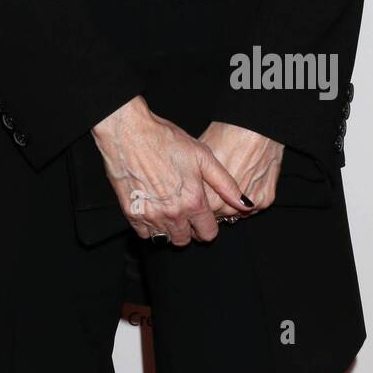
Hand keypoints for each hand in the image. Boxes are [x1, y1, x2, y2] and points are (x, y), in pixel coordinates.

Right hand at [91, 97, 253, 245]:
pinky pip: (144, 234)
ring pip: (165, 238)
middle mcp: (173, 214)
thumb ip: (225, 184)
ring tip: (168, 207)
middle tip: (184, 209)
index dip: (208, 224)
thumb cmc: (165, 139)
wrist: (127, 132)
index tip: (203, 214)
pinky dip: (150, 226)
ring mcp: (150, 215)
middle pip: (185, 240)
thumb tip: (245, 204)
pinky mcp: (131, 213)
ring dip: (169, 228)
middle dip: (189, 229)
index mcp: (193, 201)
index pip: (208, 233)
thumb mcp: (202, 155)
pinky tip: (152, 207)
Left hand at [197, 122, 284, 217]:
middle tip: (213, 189)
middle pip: (218, 216)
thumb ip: (194, 181)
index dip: (198, 203)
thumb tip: (186, 187)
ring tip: (228, 184)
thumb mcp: (199, 158)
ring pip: (236, 213)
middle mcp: (230, 208)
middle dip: (214, 205)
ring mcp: (250, 206)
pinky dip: (247, 198)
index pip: (200, 214)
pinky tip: (244, 180)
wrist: (254, 127)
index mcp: (210, 199)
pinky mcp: (266, 200)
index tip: (197, 196)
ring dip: (231, 204)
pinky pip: (253, 206)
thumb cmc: (225, 137)